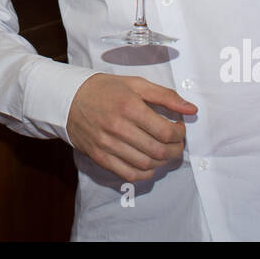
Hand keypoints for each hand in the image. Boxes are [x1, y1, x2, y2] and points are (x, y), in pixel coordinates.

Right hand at [66, 74, 196, 181]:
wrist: (68, 98)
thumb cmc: (104, 89)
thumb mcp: (135, 84)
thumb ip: (165, 96)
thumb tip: (191, 110)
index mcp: (129, 107)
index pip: (165, 131)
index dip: (180, 133)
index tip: (179, 128)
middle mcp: (118, 128)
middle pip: (158, 151)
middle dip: (175, 149)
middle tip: (176, 143)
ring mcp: (108, 145)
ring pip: (146, 164)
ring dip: (162, 161)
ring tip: (163, 151)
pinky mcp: (100, 157)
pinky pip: (129, 174)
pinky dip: (145, 172)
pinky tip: (148, 162)